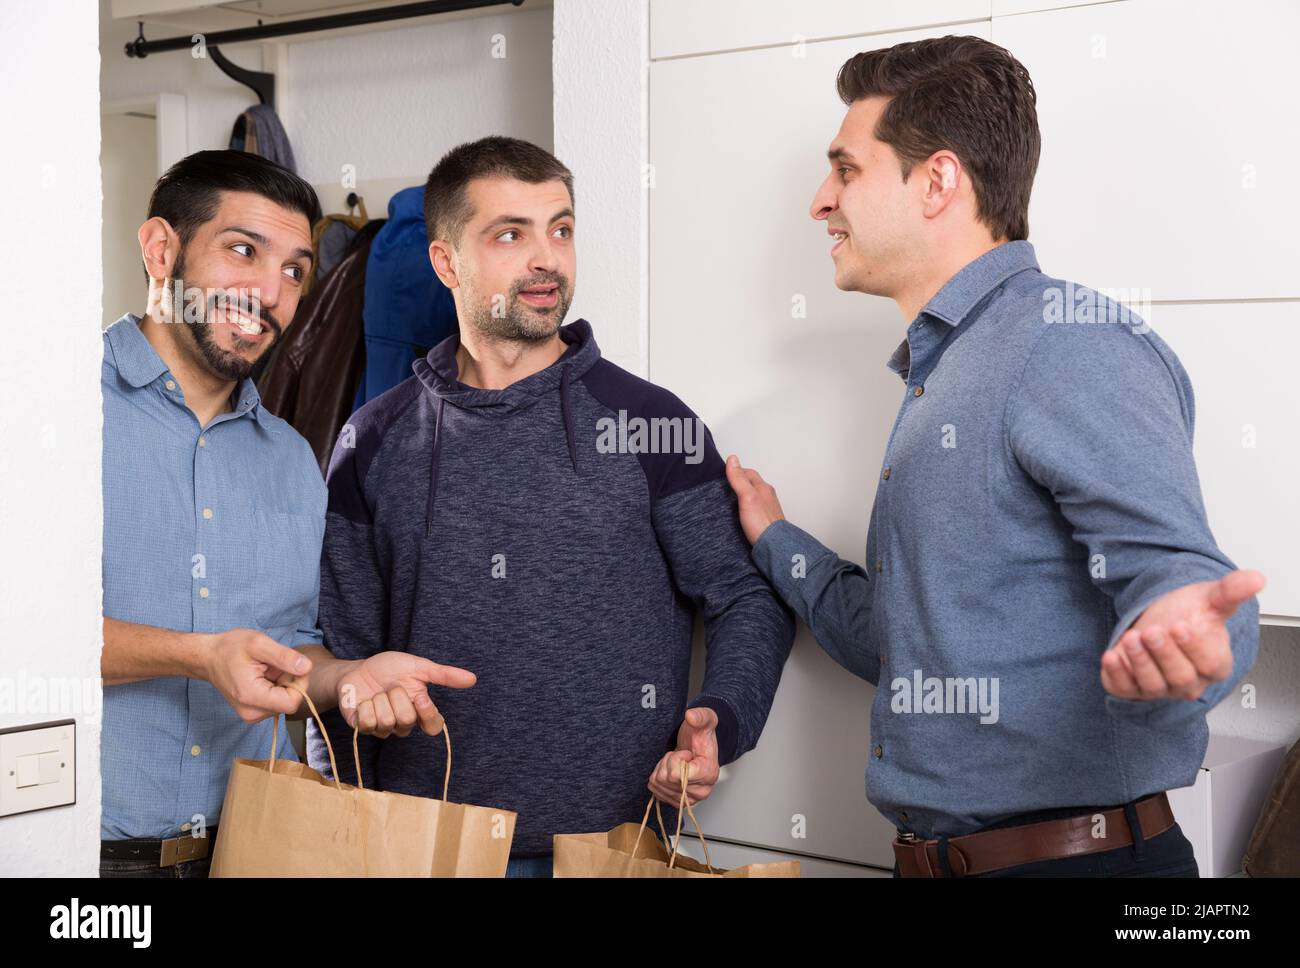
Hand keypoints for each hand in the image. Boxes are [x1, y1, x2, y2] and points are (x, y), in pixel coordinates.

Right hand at [203, 628, 311, 722]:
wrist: (208, 658)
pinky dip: (276, 688)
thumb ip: (284, 657)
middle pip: (289, 702)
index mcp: (252, 697)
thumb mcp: (259, 643)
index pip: (292, 702)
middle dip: (289, 681)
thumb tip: (307, 668)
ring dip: (282, 684)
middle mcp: (252, 713)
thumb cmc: (230, 648)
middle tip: (274, 664)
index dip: (300, 683)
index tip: (293, 665)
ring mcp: (251, 715)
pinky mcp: (252, 713)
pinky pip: (275, 703)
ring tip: (266, 669)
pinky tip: (263, 676)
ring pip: (284, 702)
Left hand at [337, 652, 476, 737]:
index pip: (434, 727)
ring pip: (386, 721)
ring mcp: (383, 729)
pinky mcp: (363, 729)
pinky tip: (364, 701)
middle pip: (407, 720)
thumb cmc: (389, 669)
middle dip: (396, 696)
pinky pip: (367, 723)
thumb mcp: (418, 667)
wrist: (358, 669)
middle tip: (390, 687)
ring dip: (379, 700)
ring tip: (377, 693)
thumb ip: (444, 675)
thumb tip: (473, 679)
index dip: (427, 714)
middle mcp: (403, 724)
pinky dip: (364, 706)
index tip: (419, 696)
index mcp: (420, 711)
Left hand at [648, 707, 720, 807]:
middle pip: (666, 780)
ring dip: (663, 769)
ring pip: (659, 785)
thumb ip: (701, 716)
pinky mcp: (677, 802)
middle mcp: (702, 792)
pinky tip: (670, 771)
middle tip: (680, 755)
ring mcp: (689, 800)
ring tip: (675, 762)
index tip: (686, 752)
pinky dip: (659, 778)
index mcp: (709, 774)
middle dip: (668, 762)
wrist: (697, 748)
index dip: (675, 758)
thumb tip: (691, 715)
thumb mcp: (704, 720)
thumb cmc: (700, 737)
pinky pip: (655, 791)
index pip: (676, 775)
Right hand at [724, 454, 784, 544]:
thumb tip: (732, 459)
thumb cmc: (762, 523)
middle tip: (726, 483)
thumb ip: (739, 479)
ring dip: (743, 495)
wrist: (773, 546)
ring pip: (754, 496)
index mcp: (763, 488)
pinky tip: (740, 513)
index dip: (736, 470)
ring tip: (731, 498)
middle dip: (740, 482)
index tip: (724, 471)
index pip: (748, 472)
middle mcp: (767, 497)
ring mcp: (766, 509)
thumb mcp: (747, 497)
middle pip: (752, 483)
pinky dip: (746, 507)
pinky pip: (754, 508)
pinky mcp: (764, 520)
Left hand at [1100, 570, 1265, 700]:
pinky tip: (1111, 655)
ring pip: (1152, 685)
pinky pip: (1124, 689)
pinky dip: (1116, 674)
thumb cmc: (1188, 614)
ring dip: (1140, 661)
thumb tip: (1255, 579)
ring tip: (1131, 637)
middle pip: (1180, 678)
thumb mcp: (1209, 598)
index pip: (1211, 665)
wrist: (1157, 618)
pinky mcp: (1132, 688)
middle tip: (1152, 631)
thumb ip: (1231, 591)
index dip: (1195, 648)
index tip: (1181, 626)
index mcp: (1214, 663)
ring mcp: (1160, 688)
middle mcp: (1189, 682)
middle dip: (1164, 653)